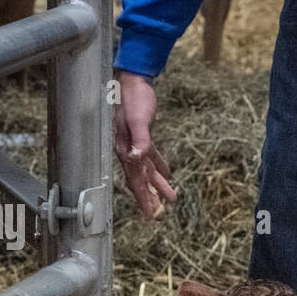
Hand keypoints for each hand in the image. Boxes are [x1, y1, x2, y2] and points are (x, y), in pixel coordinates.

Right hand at [113, 69, 177, 219]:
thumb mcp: (138, 119)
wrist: (132, 79)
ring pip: (147, 170)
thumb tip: (136, 158)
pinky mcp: (142, 135)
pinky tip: (167, 175)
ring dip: (157, 185)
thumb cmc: (133, 98)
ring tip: (171, 199)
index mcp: (126, 149)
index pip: (135, 180)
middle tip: (159, 216)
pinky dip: (158, 167)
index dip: (143, 198)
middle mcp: (128, 149)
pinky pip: (150, 156)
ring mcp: (134, 143)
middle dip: (149, 198)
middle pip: (140, 180)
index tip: (152, 216)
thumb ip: (139, 139)